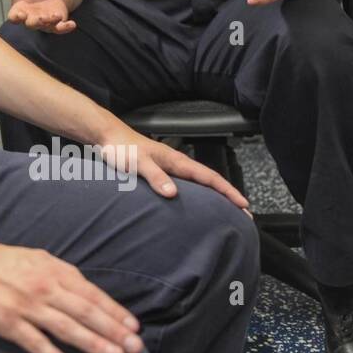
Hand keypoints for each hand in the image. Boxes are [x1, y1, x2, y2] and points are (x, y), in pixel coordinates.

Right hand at [0, 0, 75, 33]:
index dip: (16, 17)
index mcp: (19, 10)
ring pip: (46, 26)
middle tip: (39, 19)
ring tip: (56, 16)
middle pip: (31, 24)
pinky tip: (72, 24)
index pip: (14, 17)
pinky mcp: (57, 23)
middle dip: (35, 22)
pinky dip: (66, 28)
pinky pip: (60, 29)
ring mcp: (44, 22)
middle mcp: (30, 18)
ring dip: (51, 23)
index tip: (18, 15)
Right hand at [0, 241, 142, 352]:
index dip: (114, 310)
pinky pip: (38, 345)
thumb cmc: (2, 262)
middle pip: (85, 312)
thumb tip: (87, 290)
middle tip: (134, 345)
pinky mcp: (11, 324)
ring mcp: (28, 307)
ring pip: (67, 328)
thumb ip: (61, 274)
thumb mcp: (37, 258)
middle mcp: (44, 288)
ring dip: (94, 343)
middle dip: (113, 330)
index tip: (133, 325)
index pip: (91, 293)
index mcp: (53, 270)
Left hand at [102, 129, 249, 211]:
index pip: (209, 177)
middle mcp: (177, 163)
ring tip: (227, 212)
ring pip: (199, 183)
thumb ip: (155, 176)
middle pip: (209, 181)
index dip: (227, 191)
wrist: (108, 137)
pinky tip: (196, 204)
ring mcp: (170, 167)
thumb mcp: (138, 163)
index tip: (244, 205)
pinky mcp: (161, 171)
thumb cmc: (122, 148)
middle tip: (245, 214)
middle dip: (228, 196)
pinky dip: (198, 195)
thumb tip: (173, 193)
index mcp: (177, 161)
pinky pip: (186, 185)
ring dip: (215, 196)